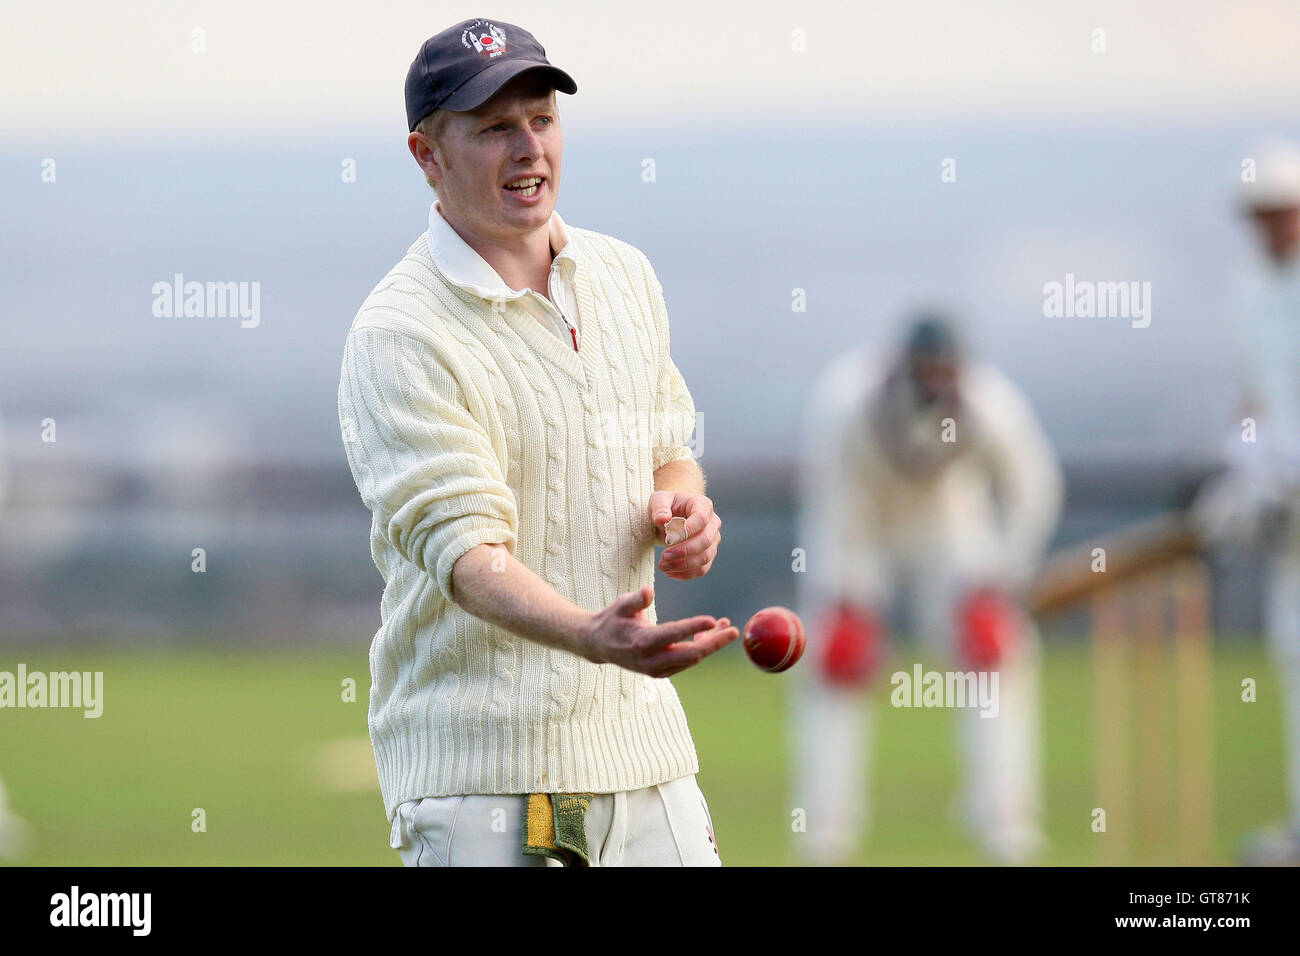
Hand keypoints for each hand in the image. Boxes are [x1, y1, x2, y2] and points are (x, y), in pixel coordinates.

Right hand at [578, 585, 737, 677]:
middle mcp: (651, 660)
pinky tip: (709, 633)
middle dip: (714, 642)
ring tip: (725, 626)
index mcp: (642, 642)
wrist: (599, 645)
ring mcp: (657, 669)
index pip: (673, 635)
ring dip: (710, 644)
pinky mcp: (662, 672)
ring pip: (692, 659)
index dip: (694, 627)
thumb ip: (636, 599)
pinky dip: (700, 648)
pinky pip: (686, 662)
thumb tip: (649, 591)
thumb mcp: (621, 605)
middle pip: (691, 654)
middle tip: (733, 630)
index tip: (713, 619)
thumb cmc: (613, 619)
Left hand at [647, 490, 721, 579]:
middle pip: (706, 540)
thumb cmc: (666, 506)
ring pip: (705, 558)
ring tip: (663, 566)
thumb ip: (659, 507)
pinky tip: (669, 572)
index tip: (668, 540)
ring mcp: (713, 540)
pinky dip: (686, 574)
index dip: (687, 531)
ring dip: (684, 565)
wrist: (670, 516)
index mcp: (703, 505)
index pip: (701, 519)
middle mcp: (712, 523)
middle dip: (684, 551)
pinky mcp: (708, 555)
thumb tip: (663, 519)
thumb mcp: (658, 500)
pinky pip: (702, 569)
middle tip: (663, 557)